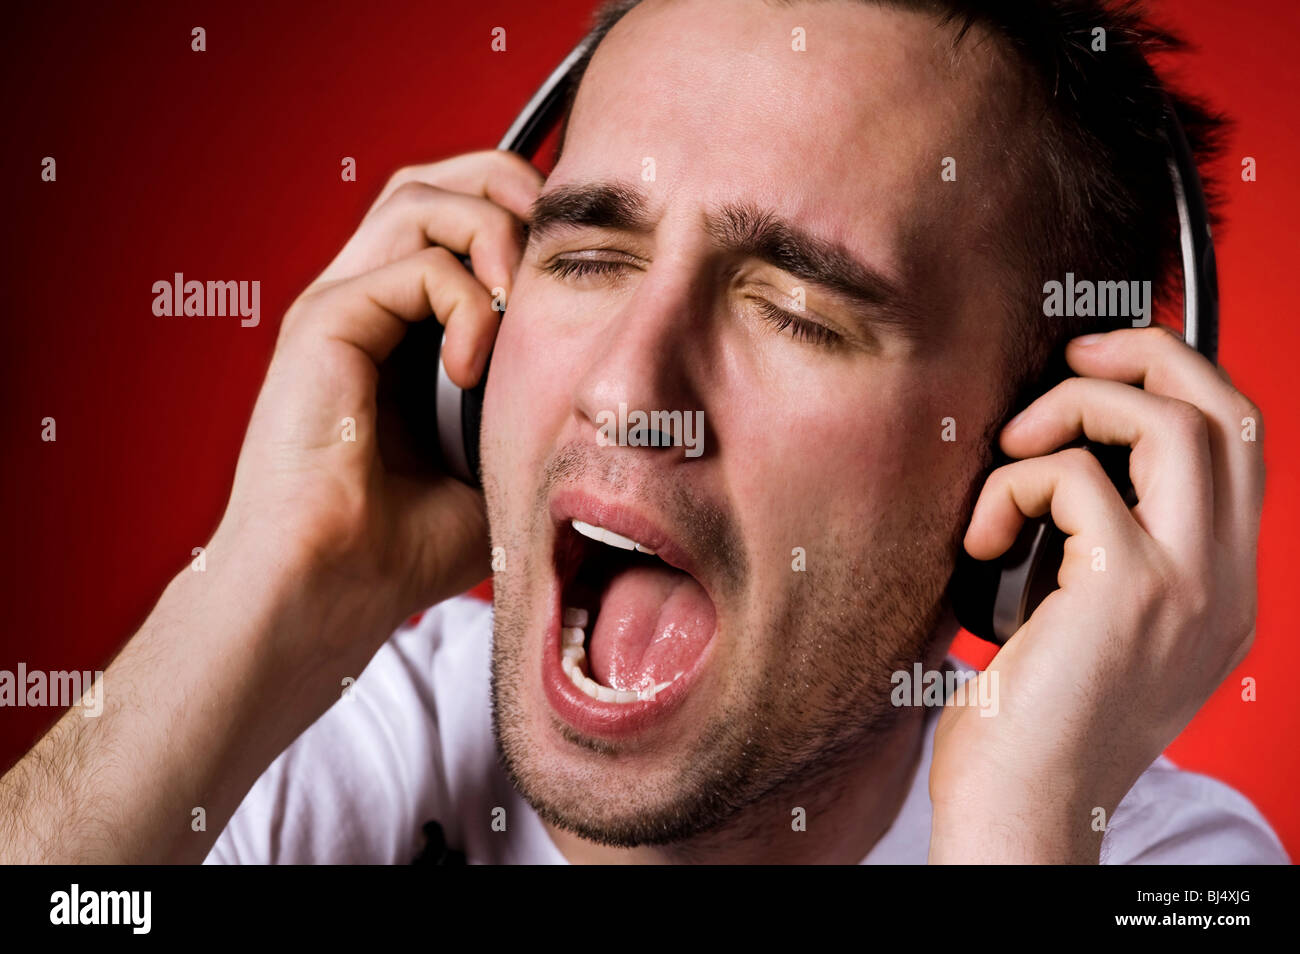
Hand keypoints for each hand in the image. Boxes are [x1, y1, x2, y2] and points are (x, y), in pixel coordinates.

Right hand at [216, 149, 543, 665]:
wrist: (328, 593)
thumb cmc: (398, 549)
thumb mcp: (494, 471)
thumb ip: (529, 417)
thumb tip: (600, 403)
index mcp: (400, 329)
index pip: (457, 221)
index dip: (521, 222)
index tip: (577, 272)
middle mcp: (365, 303)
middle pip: (436, 182)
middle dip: (509, 191)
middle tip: (557, 251)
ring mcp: (341, 307)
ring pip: (419, 196)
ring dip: (492, 231)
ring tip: (521, 302)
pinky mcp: (323, 323)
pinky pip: (413, 265)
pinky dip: (465, 302)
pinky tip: (474, 367)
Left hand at [928, 326, 1264, 862]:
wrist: (1023, 808)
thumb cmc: (1035, 721)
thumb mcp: (1092, 624)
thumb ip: (1107, 549)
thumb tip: (1064, 453)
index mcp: (1221, 590)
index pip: (1241, 448)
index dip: (1177, 385)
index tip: (1096, 372)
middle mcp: (1227, 584)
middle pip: (1231, 413)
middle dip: (1148, 357)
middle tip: (1071, 360)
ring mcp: (1189, 586)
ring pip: (1173, 424)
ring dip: (1077, 407)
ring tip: (1014, 448)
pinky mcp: (1127, 590)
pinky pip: (1074, 476)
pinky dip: (1013, 483)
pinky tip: (982, 534)